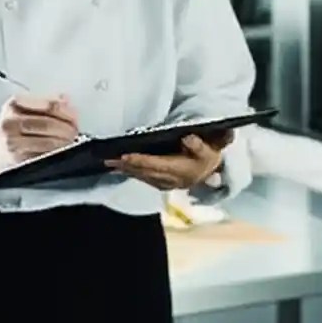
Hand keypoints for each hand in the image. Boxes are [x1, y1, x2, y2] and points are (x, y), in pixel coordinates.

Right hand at [0, 94, 78, 171]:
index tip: (76, 117)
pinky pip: (43, 156)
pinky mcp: (16, 160)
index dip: (68, 112)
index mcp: (14, 104)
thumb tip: (67, 100)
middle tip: (76, 131)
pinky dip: (56, 154)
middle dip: (68, 129)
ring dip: (64, 143)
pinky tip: (60, 152)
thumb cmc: (9, 129)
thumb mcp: (22, 108)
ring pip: (48, 142)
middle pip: (49, 124)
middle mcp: (11, 122)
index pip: (50, 105)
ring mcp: (12, 142)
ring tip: (70, 142)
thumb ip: (45, 102)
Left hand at [104, 130, 233, 190]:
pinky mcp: (162, 184)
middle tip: (109, 159)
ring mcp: (166, 183)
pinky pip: (144, 179)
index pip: (158, 165)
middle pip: (146, 172)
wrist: (212, 170)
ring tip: (110, 163)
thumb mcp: (211, 147)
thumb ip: (200, 145)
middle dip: (127, 166)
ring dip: (125, 171)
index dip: (141, 161)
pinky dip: (131, 173)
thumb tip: (188, 138)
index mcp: (183, 171)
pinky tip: (120, 168)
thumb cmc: (209, 155)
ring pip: (143, 177)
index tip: (126, 156)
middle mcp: (172, 179)